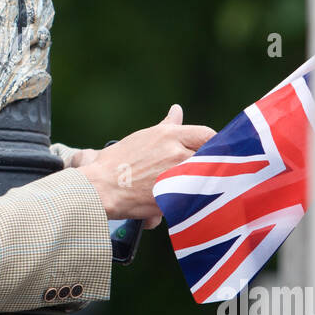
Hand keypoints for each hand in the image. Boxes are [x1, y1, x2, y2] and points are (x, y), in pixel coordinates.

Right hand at [78, 105, 214, 222]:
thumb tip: (177, 110)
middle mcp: (176, 153)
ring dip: (200, 185)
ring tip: (190, 190)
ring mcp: (176, 177)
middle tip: (201, 173)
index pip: (206, 135)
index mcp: (169, 136)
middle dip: (208, 166)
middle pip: (210, 159)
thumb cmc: (117, 163)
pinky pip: (192, 200)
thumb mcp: (143, 138)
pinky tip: (178, 204)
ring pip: (204, 180)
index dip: (214, 144)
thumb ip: (167, 126)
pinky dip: (187, 203)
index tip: (213, 151)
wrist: (101, 189)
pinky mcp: (174, 199)